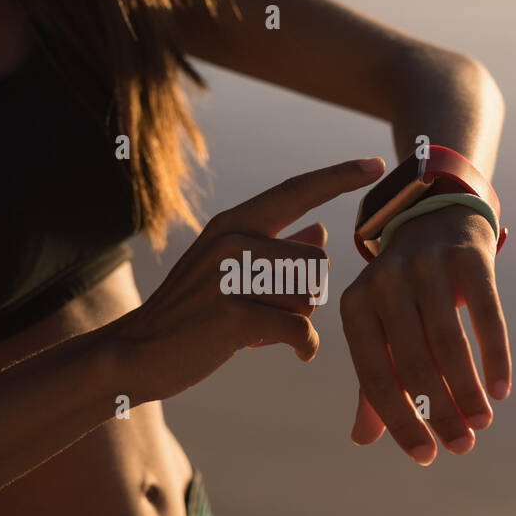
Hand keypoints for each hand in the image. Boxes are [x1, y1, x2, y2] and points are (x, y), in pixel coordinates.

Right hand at [112, 157, 386, 403]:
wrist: (138, 352)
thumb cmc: (193, 312)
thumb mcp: (230, 269)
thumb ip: (277, 248)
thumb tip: (321, 229)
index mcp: (233, 223)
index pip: (296, 191)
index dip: (338, 177)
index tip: (378, 163)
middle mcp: (233, 240)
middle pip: (315, 262)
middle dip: (307, 295)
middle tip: (272, 312)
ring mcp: (231, 276)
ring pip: (309, 296)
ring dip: (300, 320)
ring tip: (267, 328)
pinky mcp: (234, 316)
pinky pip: (300, 329)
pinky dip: (305, 346)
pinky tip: (295, 353)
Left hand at [339, 204, 510, 464]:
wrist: (436, 218)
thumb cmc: (404, 292)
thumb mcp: (380, 329)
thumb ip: (373, 382)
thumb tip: (363, 439)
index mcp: (355, 306)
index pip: (374, 375)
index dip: (399, 420)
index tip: (426, 457)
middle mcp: (385, 282)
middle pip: (414, 362)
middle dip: (439, 412)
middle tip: (463, 447)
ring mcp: (426, 266)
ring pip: (448, 341)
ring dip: (467, 390)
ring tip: (482, 423)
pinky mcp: (468, 257)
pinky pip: (487, 313)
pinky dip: (495, 354)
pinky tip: (502, 389)